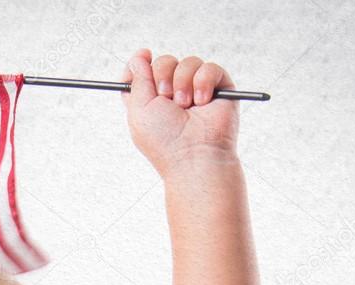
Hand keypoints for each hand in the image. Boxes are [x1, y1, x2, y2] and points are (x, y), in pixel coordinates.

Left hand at [120, 48, 239, 177]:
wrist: (195, 156)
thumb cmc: (165, 142)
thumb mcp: (138, 111)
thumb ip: (136, 81)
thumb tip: (139, 57)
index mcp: (152, 103)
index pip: (143, 73)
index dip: (141, 64)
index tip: (143, 57)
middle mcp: (173, 96)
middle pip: (164, 62)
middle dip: (163, 74)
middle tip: (167, 98)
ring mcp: (197, 91)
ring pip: (187, 62)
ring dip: (183, 82)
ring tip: (186, 106)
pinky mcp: (218, 89)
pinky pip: (210, 68)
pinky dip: (204, 82)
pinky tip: (202, 102)